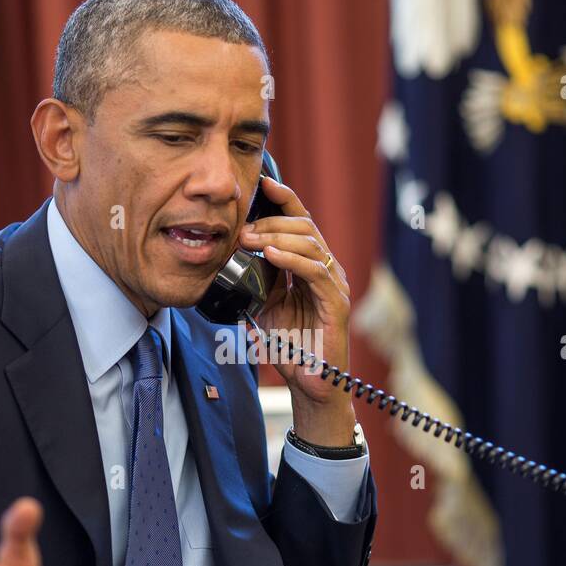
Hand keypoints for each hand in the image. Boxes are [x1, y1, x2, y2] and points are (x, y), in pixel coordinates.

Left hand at [239, 175, 356, 446]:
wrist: (308, 382)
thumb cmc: (289, 345)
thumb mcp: (264, 304)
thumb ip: (256, 278)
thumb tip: (229, 253)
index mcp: (310, 266)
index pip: (300, 222)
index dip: (284, 200)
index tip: (262, 182)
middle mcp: (326, 270)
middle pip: (305, 227)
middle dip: (271, 221)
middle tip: (242, 227)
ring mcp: (334, 285)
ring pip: (310, 244)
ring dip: (276, 237)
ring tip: (250, 239)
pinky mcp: (336, 304)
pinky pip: (316, 272)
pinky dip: (292, 260)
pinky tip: (271, 255)